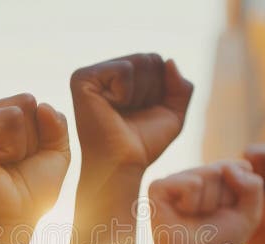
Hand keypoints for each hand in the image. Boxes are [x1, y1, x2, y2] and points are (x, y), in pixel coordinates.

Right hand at [0, 94, 69, 226]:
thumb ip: (57, 124)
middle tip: (14, 166)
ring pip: (19, 109)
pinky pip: (7, 118)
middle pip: (27, 101)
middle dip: (33, 138)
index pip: (33, 104)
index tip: (25, 163)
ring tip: (3, 166)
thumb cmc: (30, 195)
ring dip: (22, 145)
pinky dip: (10, 146)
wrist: (11, 222)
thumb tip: (42, 104)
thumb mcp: (56, 155)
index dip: (41, 136)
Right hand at [71, 53, 192, 173]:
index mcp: (123, 77)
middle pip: (150, 58)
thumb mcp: (173, 114)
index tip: (143, 112)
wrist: (123, 164)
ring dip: (140, 94)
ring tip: (122, 112)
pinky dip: (126, 93)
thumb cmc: (143, 144)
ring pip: (139, 62)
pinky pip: (124, 69)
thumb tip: (170, 60)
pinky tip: (111, 108)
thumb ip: (181, 86)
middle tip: (132, 114)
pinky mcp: (83, 78)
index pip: (157, 61)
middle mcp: (106, 71)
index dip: (161, 90)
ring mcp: (92, 73)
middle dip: (152, 90)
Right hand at [149, 161, 263, 243]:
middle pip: (223, 169)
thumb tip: (226, 167)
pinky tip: (180, 215)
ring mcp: (175, 179)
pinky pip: (190, 183)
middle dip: (223, 198)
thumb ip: (253, 186)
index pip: (240, 166)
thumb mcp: (249, 215)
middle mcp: (194, 174)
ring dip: (207, 204)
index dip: (239, 194)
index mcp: (215, 177)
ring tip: (193, 217)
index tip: (227, 212)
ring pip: (208, 174)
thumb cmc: (219, 242)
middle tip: (208, 217)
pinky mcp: (158, 187)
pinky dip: (191, 204)